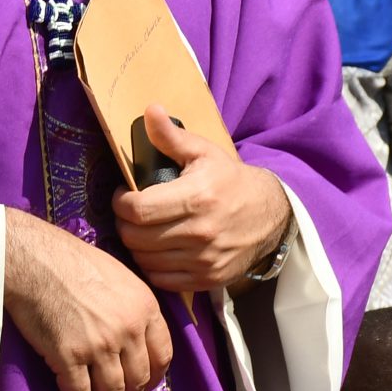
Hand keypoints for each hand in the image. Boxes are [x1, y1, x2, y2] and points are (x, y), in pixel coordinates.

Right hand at [4, 213, 173, 390]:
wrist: (30, 258)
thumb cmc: (67, 259)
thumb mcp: (116, 275)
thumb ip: (131, 305)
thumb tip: (133, 333)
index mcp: (145, 307)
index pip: (162, 356)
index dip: (153, 379)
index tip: (142, 388)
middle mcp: (128, 329)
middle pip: (138, 379)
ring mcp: (100, 345)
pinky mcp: (69, 355)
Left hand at [112, 106, 292, 292]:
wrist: (272, 215)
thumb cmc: (231, 181)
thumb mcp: (205, 154)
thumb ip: (172, 137)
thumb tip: (150, 109)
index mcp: (196, 198)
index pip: (137, 210)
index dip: (119, 202)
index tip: (122, 194)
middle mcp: (199, 232)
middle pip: (136, 237)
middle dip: (123, 223)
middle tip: (129, 213)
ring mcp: (204, 259)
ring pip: (145, 260)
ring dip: (136, 245)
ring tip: (142, 230)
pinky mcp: (208, 279)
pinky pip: (162, 280)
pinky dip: (152, 267)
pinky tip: (156, 250)